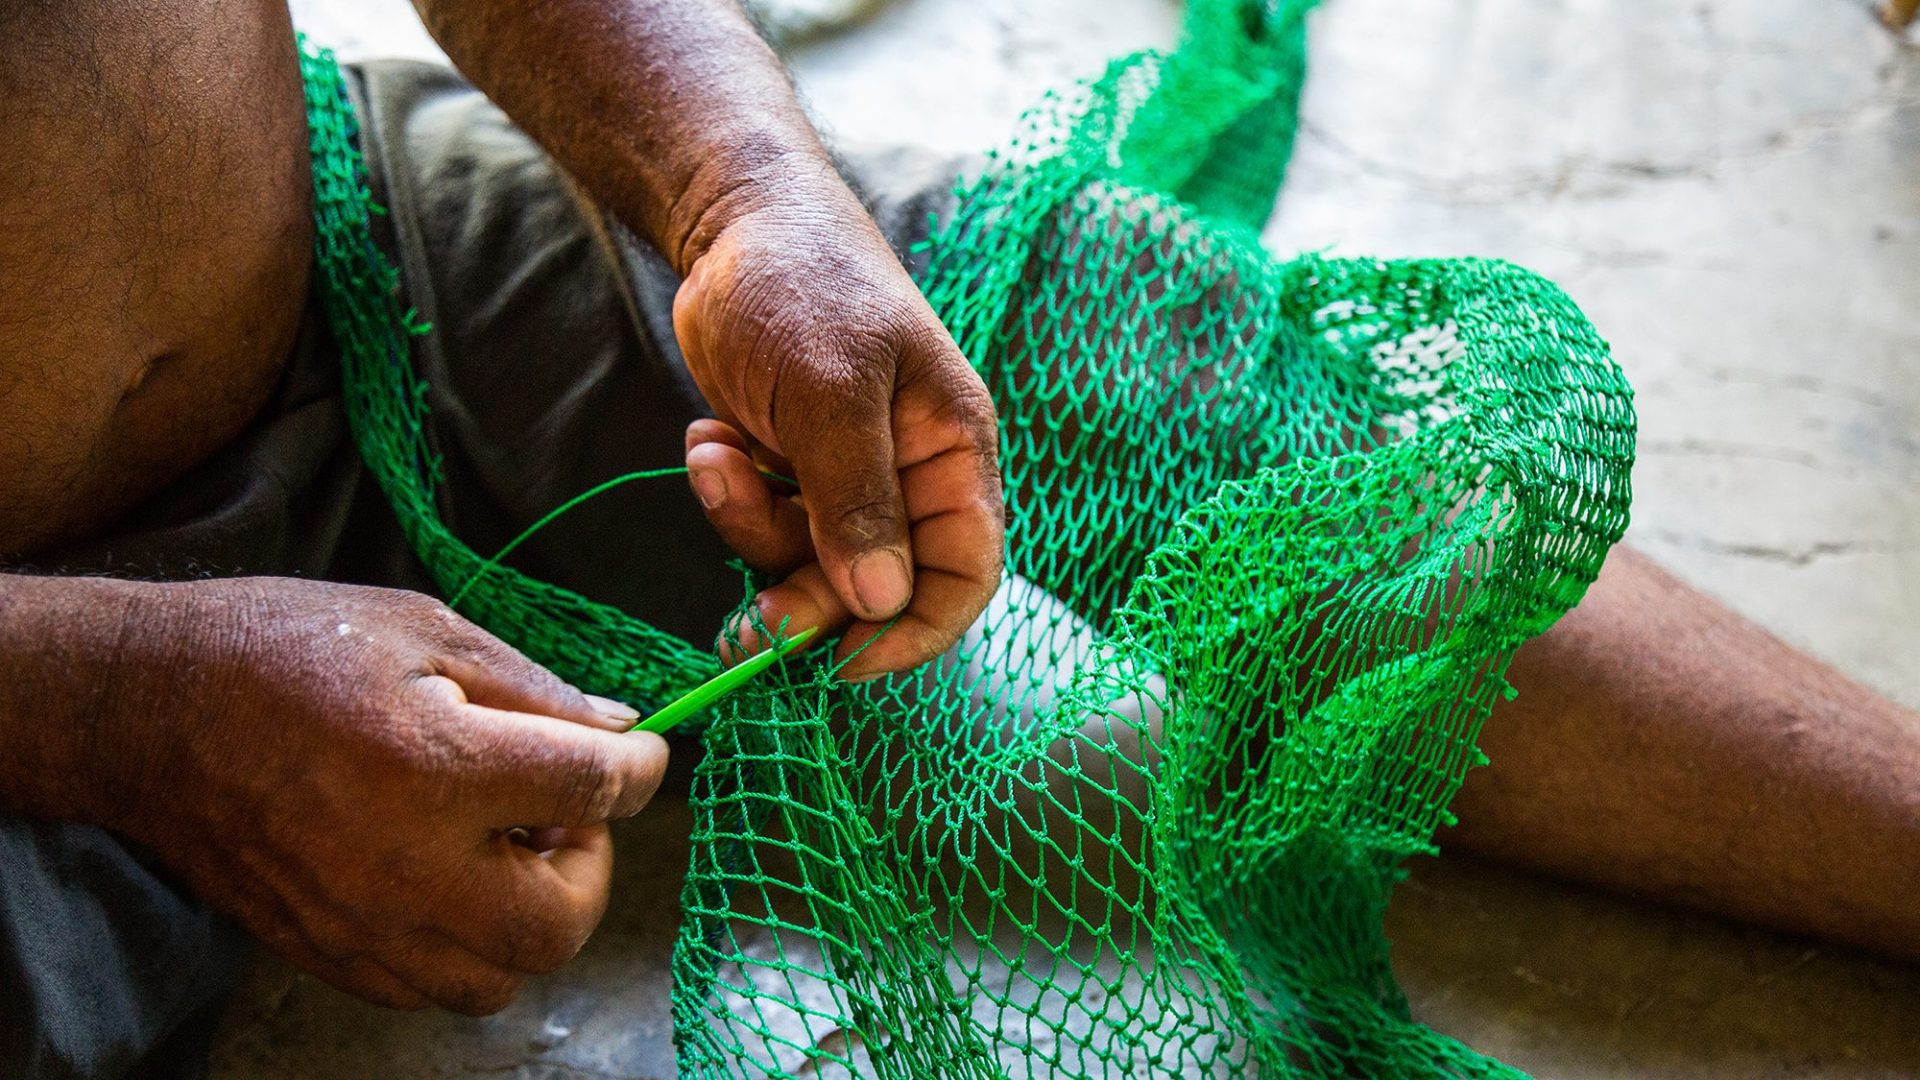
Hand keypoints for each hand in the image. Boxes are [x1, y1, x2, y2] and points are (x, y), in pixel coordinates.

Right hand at [92, 578, 667, 1013]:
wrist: (146, 707)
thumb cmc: (287, 649)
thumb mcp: (426, 631)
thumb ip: (536, 690)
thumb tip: (621, 729)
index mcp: (438, 767)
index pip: (596, 791)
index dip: (640, 769)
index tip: (638, 755)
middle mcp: (404, 866)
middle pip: (558, 924)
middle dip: (589, 867)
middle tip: (564, 811)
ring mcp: (358, 923)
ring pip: (497, 980)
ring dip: (527, 919)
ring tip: (502, 848)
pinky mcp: (322, 950)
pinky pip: (426, 989)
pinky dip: (463, 946)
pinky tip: (447, 876)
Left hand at [673, 181, 1003, 678]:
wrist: (731, 219)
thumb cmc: (802, 283)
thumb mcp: (830, 392)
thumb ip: (857, 500)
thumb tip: (882, 603)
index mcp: (950, 451)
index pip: (964, 572)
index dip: (914, 631)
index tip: (843, 664)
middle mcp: (908, 473)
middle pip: (874, 585)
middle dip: (805, 598)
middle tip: (742, 625)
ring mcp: (847, 473)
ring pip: (808, 560)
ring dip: (748, 527)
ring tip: (713, 456)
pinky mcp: (793, 466)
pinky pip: (764, 522)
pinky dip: (729, 492)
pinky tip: (709, 436)